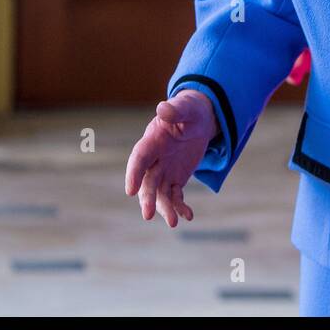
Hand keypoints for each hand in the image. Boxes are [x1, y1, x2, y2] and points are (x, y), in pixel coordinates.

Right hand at [124, 91, 218, 228]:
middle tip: (148, 215)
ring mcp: (164, 170)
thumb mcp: (186, 108)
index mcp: (152, 140)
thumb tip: (162, 107)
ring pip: (160, 193)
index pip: (139, 158)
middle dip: (148, 198)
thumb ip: (174, 110)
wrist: (199, 120)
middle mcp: (154, 159)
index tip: (130, 191)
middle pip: (147, 181)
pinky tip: (188, 216)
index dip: (133, 174)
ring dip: (165, 208)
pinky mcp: (175, 178)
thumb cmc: (189, 110)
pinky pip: (176, 195)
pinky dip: (180, 206)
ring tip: (174, 222)